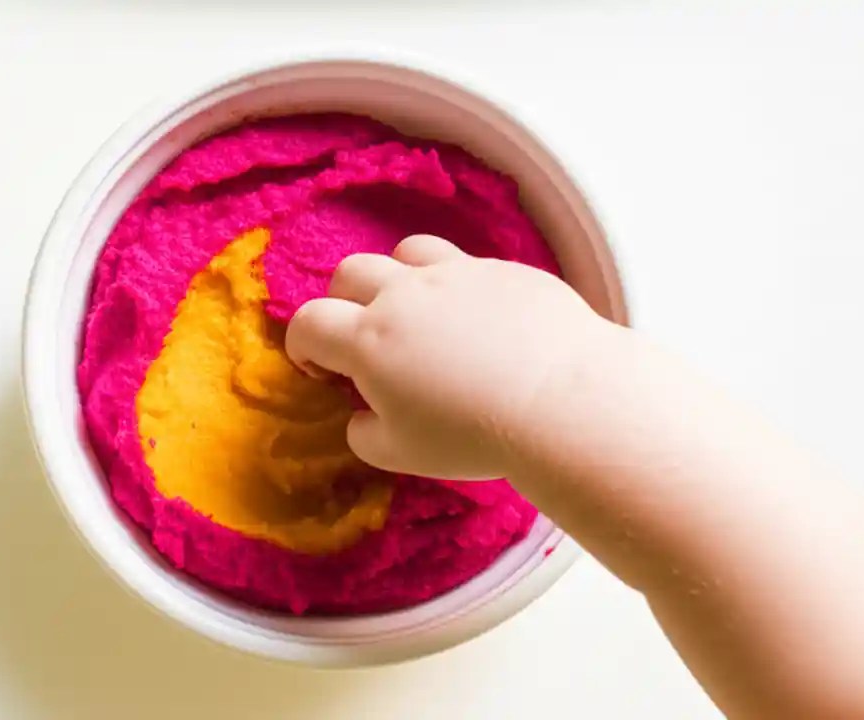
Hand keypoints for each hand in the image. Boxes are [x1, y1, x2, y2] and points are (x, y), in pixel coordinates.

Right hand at [285, 234, 606, 478]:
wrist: (561, 399)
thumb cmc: (473, 434)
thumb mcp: (401, 454)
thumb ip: (366, 434)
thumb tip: (363, 416)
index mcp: (368, 339)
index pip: (309, 322)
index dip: (303, 344)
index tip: (320, 371)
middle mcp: (405, 294)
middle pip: (351, 273)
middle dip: (343, 303)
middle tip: (364, 342)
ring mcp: (457, 273)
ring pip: (407, 252)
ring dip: (398, 279)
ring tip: (419, 316)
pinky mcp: (505, 269)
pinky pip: (466, 265)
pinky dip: (457, 289)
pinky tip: (482, 325)